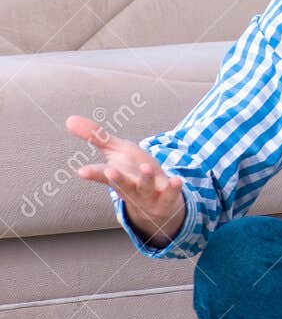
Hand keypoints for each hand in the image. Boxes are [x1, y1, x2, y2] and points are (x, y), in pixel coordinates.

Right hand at [66, 115, 186, 246]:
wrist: (156, 200)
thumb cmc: (132, 171)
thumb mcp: (116, 151)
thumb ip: (96, 136)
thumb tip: (69, 119)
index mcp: (117, 176)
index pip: (102, 175)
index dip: (93, 173)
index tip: (82, 172)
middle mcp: (130, 188)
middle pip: (122, 185)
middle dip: (117, 179)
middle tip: (110, 172)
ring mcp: (148, 195)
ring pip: (145, 189)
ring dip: (145, 180)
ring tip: (146, 167)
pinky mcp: (166, 198)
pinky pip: (170, 195)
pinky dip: (174, 189)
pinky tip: (176, 180)